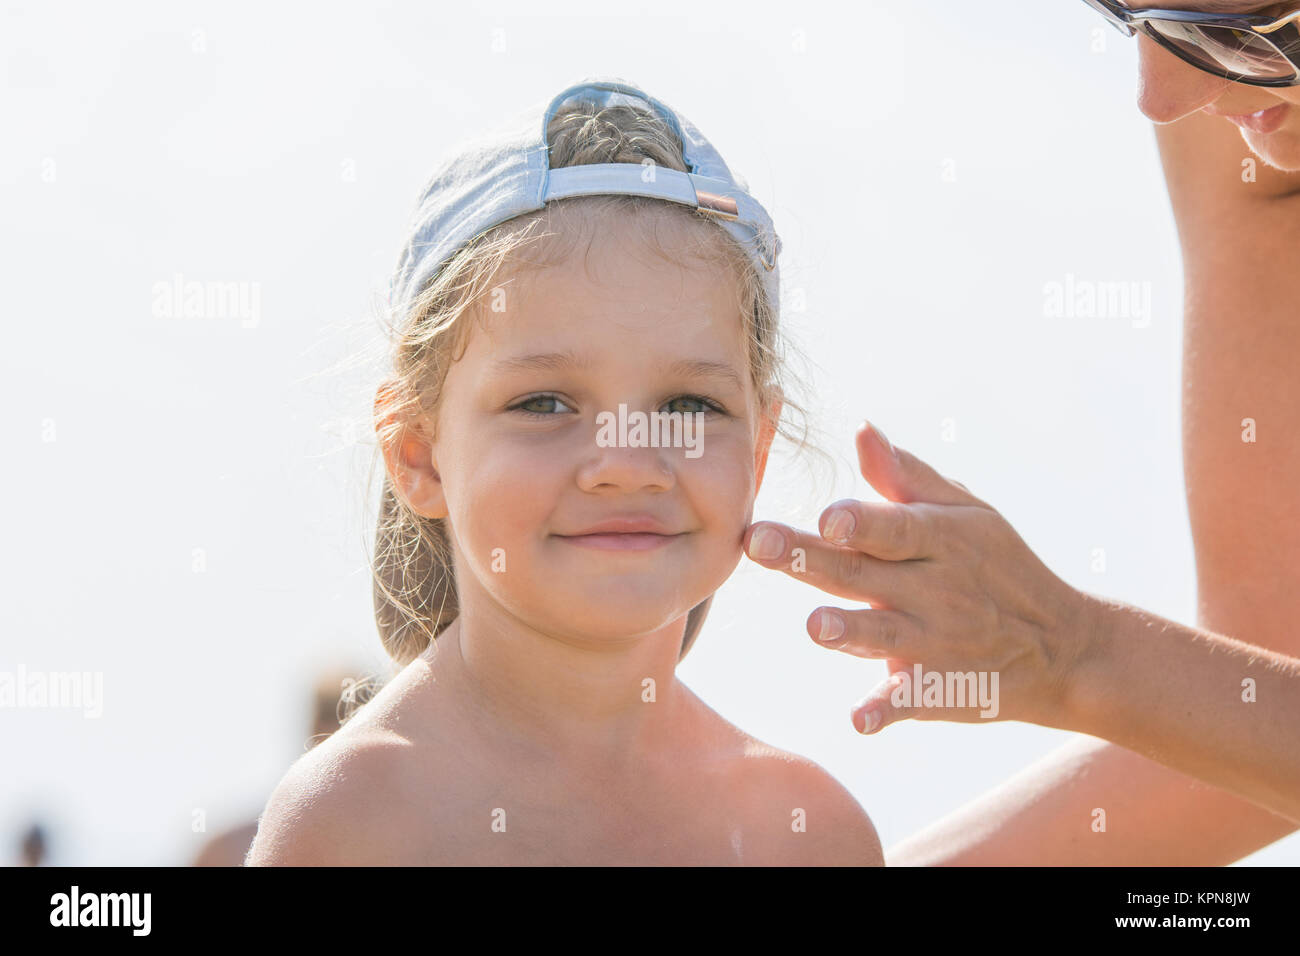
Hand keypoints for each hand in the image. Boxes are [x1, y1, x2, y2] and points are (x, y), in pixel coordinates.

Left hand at [741, 422, 1096, 734]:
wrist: (1064, 649)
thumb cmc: (1000, 566)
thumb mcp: (968, 513)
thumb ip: (907, 477)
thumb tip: (860, 430)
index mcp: (939, 539)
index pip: (893, 527)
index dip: (861, 521)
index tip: (825, 516)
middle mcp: (933, 589)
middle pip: (863, 572)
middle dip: (811, 559)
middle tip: (760, 544)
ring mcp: (935, 643)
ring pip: (882, 635)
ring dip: (849, 630)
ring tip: (816, 626)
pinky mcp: (937, 690)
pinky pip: (908, 702)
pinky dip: (886, 711)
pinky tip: (859, 719)